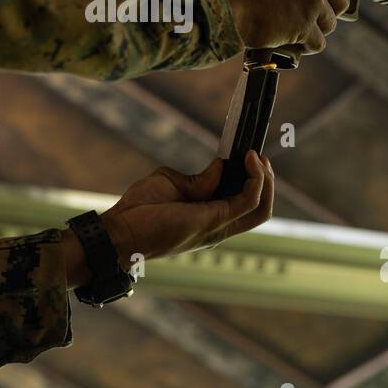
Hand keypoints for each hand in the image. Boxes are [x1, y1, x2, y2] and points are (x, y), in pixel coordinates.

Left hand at [63, 153, 274, 286]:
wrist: (120, 230)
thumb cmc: (139, 209)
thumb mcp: (172, 184)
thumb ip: (200, 180)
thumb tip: (221, 166)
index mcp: (209, 220)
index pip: (243, 205)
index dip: (253, 182)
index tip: (250, 156)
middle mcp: (218, 227)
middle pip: (261, 211)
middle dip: (266, 182)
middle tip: (260, 158)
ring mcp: (218, 226)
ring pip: (261, 208)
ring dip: (265, 180)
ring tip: (257, 157)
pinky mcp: (213, 220)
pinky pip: (248, 200)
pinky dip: (254, 179)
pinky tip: (248, 159)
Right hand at [211, 0, 360, 54]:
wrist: (225, 0)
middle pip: (339, 1)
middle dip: (326, 11)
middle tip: (310, 18)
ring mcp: (313, 0)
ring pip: (329, 24)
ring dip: (313, 30)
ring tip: (293, 31)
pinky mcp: (306, 26)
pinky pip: (317, 42)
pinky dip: (306, 46)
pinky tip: (293, 43)